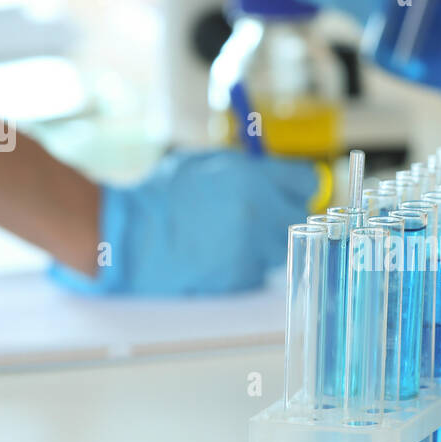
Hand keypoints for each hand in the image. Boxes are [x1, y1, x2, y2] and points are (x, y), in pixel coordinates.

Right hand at [50, 150, 316, 294]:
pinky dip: (244, 264)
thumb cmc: (163, 194)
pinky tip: (217, 254)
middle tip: (262, 212)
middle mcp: (258, 214)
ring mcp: (250, 249)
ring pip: (279, 247)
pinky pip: (257, 271)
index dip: (301, 185)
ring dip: (264, 241)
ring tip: (231, 234)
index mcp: (252, 179)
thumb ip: (250, 169)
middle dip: (284, 213)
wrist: (131, 236)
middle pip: (299, 217)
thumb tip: (279, 175)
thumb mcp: (208, 163)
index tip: (296, 188)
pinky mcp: (239, 278)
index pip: (308, 182)